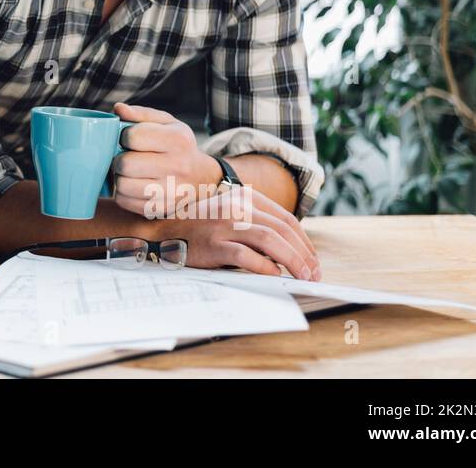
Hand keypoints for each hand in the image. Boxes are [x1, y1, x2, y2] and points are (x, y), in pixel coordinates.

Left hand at [109, 102, 221, 217]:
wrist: (202, 178)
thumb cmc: (177, 146)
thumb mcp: (166, 123)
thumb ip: (141, 114)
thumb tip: (118, 109)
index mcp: (178, 140)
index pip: (132, 136)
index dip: (124, 136)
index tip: (129, 139)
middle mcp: (178, 166)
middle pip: (125, 163)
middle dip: (119, 158)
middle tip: (126, 157)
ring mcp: (171, 192)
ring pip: (122, 185)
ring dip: (119, 177)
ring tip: (128, 172)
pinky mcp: (161, 209)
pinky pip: (125, 202)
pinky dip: (122, 193)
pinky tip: (133, 185)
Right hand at [152, 185, 322, 280]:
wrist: (160, 230)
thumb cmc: (198, 227)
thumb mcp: (228, 215)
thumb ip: (254, 224)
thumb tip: (288, 252)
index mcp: (243, 197)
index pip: (286, 218)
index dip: (305, 241)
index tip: (313, 259)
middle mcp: (236, 207)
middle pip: (282, 229)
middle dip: (304, 254)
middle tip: (314, 273)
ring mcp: (225, 225)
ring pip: (270, 241)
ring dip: (293, 261)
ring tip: (303, 277)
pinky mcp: (214, 244)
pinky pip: (248, 256)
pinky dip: (266, 267)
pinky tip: (275, 276)